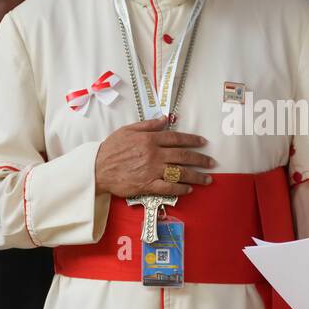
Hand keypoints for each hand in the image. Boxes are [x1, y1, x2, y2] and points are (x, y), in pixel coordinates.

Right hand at [94, 116, 214, 198]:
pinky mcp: (147, 185)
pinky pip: (169, 187)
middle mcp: (154, 154)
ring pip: (180, 172)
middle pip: (183, 156)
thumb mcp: (128, 130)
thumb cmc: (111, 148)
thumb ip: (148, 124)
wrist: (97, 168)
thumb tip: (165, 119)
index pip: (177, 138)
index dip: (192, 140)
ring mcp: (152, 170)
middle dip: (200, 159)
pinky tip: (189, 189)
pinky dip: (180, 188)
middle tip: (211, 162)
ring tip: (208, 179)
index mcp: (150, 139)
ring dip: (196, 176)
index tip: (203, 142)